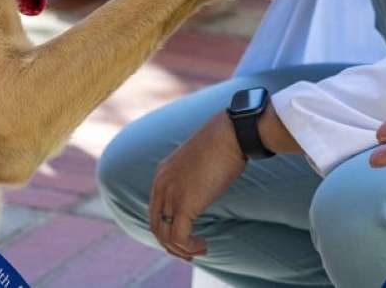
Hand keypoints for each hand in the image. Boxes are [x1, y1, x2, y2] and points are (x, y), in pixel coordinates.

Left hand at [148, 113, 245, 260]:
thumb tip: (205, 188)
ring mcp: (171, 195)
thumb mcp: (200, 161)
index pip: (155, 210)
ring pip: (165, 236)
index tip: (185, 236)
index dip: (167, 228)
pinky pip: (178, 237)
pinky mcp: (184, 204)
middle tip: (190, 251)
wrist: (230, 134)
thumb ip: (194, 176)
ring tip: (200, 249)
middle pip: (156, 226)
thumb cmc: (224, 144)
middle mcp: (161, 185)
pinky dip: (189, 247)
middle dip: (171, 244)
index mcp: (162, 174)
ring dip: (181, 249)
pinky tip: (204, 245)